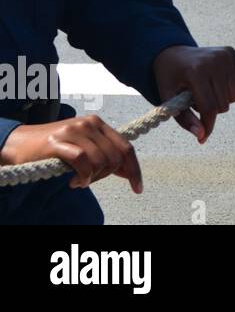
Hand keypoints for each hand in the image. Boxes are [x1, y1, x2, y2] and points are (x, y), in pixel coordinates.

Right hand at [0, 116, 142, 192]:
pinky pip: (82, 161)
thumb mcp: (84, 147)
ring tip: (78, 181)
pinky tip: (74, 181)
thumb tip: (129, 172)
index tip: (138, 188)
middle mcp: (89, 123)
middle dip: (105, 176)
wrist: (19, 143)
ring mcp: (74, 130)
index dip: (134, 169)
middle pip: (115, 157)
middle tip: (89, 181)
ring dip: (92, 178)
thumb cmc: (54, 148)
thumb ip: (105, 156)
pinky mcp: (58, 142)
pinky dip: (82, 176)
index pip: (126, 147)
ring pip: (100, 160)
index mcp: (99, 123)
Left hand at [152, 45, 234, 143]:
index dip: (208, 125)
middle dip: (211, 110)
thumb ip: (185, 119)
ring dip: (223, 100)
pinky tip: (220, 85)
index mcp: (196, 71)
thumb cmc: (170, 79)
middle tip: (198, 101)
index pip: (209, 106)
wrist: (173, 53)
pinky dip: (234, 89)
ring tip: (208, 91)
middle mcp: (214, 61)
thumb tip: (201, 136)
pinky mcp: (233, 53)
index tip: (203, 138)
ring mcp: (225, 56)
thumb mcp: (169, 99)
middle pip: (224, 104)